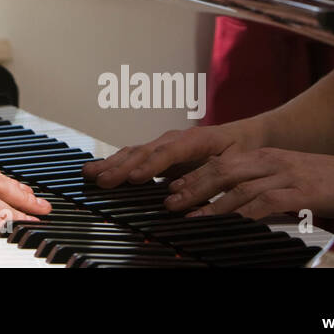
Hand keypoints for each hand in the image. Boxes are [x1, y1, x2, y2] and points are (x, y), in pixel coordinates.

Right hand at [82, 119, 261, 187]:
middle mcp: (174, 138)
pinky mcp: (158, 152)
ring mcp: (164, 144)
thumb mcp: (236, 166)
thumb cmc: (240, 152)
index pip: (169, 152)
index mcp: (195, 139)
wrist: (243, 137)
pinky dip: (114, 163)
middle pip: (143, 151)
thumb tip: (185, 195)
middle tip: (102, 181)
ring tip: (90, 174)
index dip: (150, 166)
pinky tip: (98, 170)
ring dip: (111, 164)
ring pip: (133, 152)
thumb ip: (211, 179)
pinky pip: (133, 156)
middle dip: (121, 167)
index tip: (134, 178)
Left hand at [164, 148, 333, 219]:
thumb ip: (260, 188)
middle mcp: (271, 161)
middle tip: (170, 202)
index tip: (172, 189)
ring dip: (211, 203)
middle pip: (222, 170)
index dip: (193, 175)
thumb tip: (232, 205)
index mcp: (265, 156)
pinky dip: (246, 212)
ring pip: (240, 186)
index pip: (220, 163)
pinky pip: (267, 201)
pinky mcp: (302, 191)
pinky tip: (231, 221)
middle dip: (192, 186)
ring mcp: (286, 174)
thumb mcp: (288, 180)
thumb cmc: (328, 182)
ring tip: (191, 216)